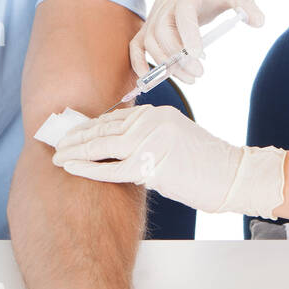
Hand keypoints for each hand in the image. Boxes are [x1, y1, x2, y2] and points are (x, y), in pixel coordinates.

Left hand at [52, 104, 285, 217]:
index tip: (73, 133)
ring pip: (100, 144)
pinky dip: (86, 167)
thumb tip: (122, 148)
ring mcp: (149, 141)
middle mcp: (150, 121)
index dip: (90, 126)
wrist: (232, 175)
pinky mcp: (149, 164)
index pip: (114, 117)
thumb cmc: (208, 164)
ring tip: (57, 156)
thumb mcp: (177, 137)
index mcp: (156, 113)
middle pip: (103, 127)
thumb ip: (150, 136)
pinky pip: (108, 166)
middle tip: (57, 143)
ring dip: (74, 151)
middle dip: (76, 137)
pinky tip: (69, 167)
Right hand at [129, 0, 263, 83]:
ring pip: (149, 41)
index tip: (198, 57)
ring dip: (165, 64)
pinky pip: (137, 43)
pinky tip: (151, 77)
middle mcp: (166, 2)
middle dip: (177, 57)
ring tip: (190, 78)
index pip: (184, 13)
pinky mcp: (149, 25)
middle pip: (162, 31)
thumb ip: (248, 6)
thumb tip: (259, 22)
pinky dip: (139, 60)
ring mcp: (155, 14)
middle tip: (198, 75)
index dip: (188, 35)